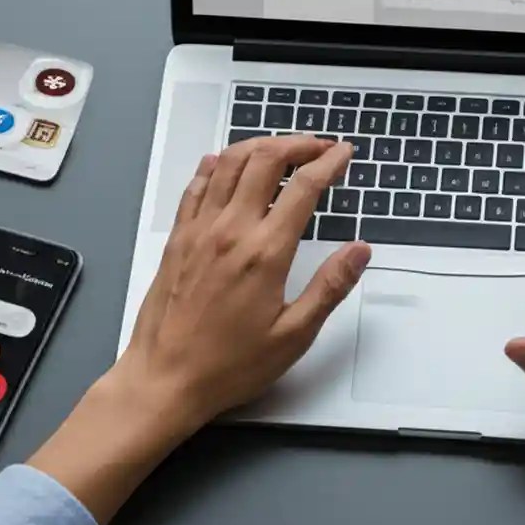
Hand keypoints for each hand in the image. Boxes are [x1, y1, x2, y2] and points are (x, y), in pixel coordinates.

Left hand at [29, 135, 370, 524]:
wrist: (164, 380)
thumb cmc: (228, 366)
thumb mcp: (294, 335)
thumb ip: (330, 286)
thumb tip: (359, 251)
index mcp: (265, 253)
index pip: (304, 187)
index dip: (329, 162)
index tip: (344, 153)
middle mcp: (230, 231)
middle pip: (265, 160)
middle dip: (297, 143)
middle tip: (318, 146)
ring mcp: (199, 231)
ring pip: (228, 163)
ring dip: (259, 145)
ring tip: (281, 147)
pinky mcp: (177, 239)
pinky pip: (196, 186)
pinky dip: (215, 165)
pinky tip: (224, 163)